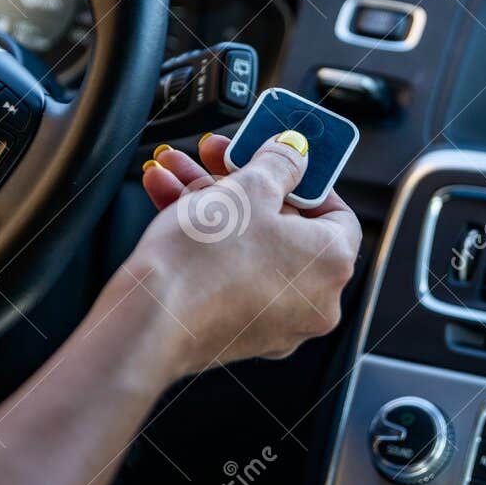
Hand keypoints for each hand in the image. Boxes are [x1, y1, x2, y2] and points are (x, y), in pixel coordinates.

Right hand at [112, 130, 362, 378]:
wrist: (149, 323)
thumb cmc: (205, 261)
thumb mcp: (249, 188)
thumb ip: (280, 164)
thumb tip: (294, 154)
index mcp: (332, 264)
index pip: (336, 211)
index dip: (305, 179)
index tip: (278, 159)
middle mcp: (312, 301)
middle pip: (283, 224)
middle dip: (242, 182)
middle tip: (216, 158)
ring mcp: (274, 321)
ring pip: (248, 244)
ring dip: (211, 202)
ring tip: (176, 173)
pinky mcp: (236, 330)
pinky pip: (229, 272)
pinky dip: (205, 239)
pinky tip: (169, 202)